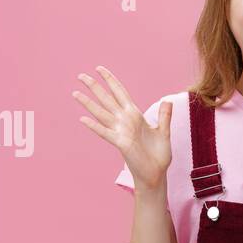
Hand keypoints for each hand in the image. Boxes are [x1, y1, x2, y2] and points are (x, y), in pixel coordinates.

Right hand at [73, 66, 172, 190]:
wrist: (156, 173)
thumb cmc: (158, 155)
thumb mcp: (163, 132)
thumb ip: (164, 116)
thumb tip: (167, 100)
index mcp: (135, 115)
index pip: (120, 93)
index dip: (110, 80)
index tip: (99, 69)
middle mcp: (125, 120)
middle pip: (106, 99)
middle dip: (94, 86)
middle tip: (80, 76)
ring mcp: (121, 131)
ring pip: (101, 113)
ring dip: (88, 103)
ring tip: (75, 93)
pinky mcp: (120, 143)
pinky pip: (105, 132)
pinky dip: (94, 126)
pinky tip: (83, 119)